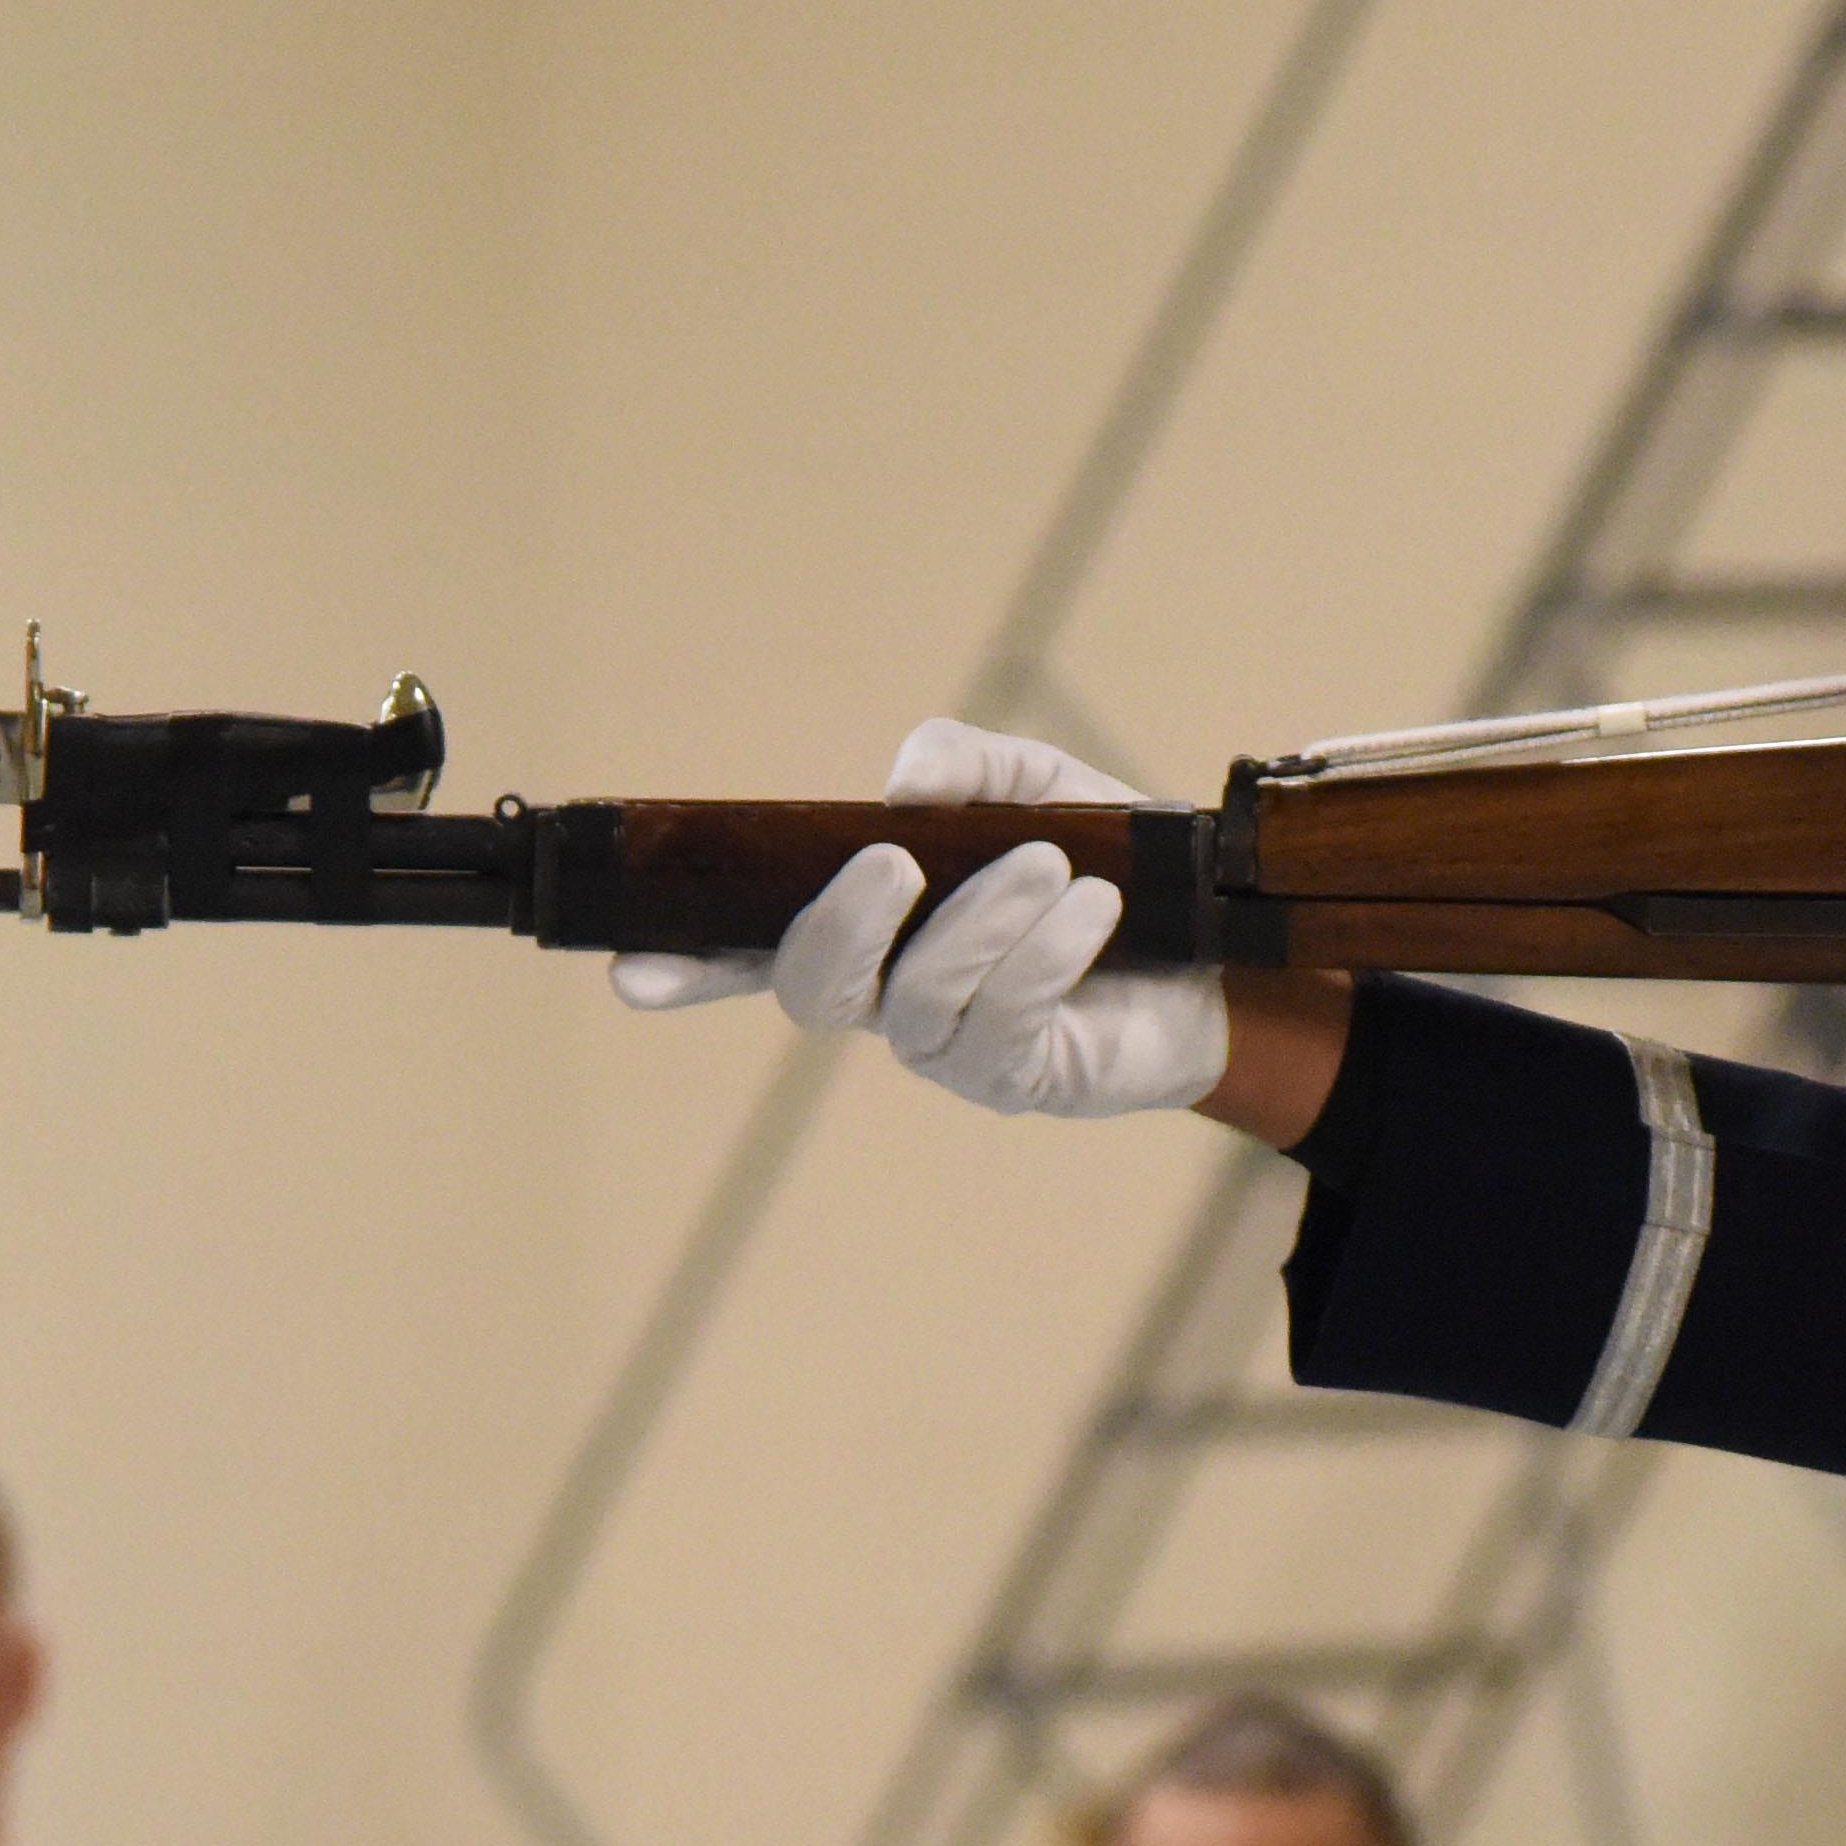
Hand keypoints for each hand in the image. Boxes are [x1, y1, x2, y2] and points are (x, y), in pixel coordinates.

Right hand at [608, 724, 1225, 1121]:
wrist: (1214, 950)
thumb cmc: (1104, 865)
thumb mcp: (1038, 788)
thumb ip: (968, 767)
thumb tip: (905, 778)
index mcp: (870, 926)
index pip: (753, 948)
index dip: (686, 963)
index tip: (630, 968)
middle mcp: (890, 995)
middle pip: (811, 988)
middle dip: (841, 922)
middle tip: (896, 860)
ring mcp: (950, 1046)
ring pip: (917, 1000)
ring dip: (979, 922)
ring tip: (1050, 866)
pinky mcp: (1019, 1078)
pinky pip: (1004, 1022)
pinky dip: (1042, 956)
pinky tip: (1092, 909)